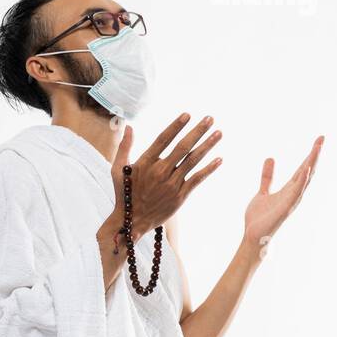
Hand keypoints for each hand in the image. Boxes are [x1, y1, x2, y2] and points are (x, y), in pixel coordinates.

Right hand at [109, 114, 222, 239]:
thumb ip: (124, 147)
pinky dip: (209, 169)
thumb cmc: (124, 194)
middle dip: (198, 131)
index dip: (176, 126)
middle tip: (210, 118)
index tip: (188, 114)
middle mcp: (160, 172)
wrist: (132, 221)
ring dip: (207, 145)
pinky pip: (197, 179)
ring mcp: (171, 184)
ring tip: (219, 133)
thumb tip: (128, 126)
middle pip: (183, 147)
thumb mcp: (117, 169)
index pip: (164, 139)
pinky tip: (219, 159)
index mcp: (146, 163)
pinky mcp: (180, 196)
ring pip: (193, 160)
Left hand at [244, 137, 323, 249]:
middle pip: (307, 171)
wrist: (252, 236)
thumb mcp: (263, 192)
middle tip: (322, 138)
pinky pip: (295, 193)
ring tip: (317, 148)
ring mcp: (291, 201)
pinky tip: (306, 170)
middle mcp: (293, 194)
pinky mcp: (285, 209)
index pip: (302, 168)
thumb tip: (270, 158)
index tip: (318, 140)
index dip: (310, 154)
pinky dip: (302, 181)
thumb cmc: (259, 218)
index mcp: (288, 189)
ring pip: (304, 179)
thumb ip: (267, 177)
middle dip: (315, 155)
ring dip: (311, 164)